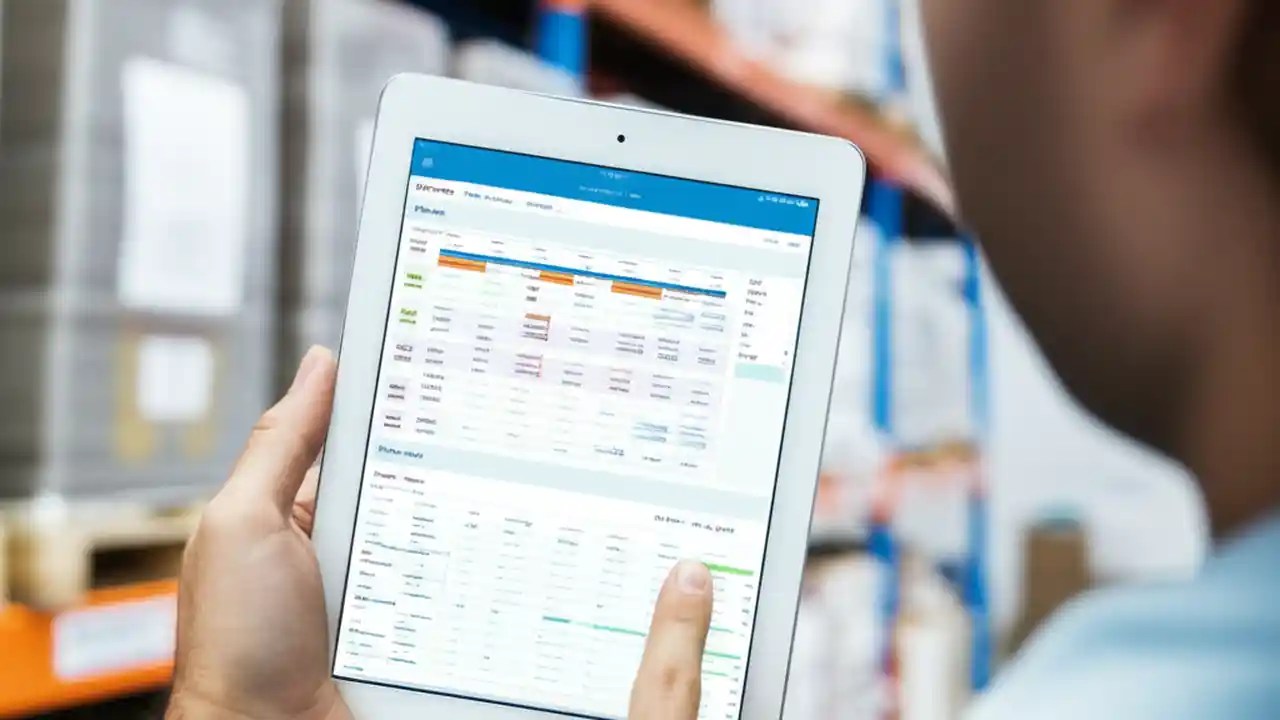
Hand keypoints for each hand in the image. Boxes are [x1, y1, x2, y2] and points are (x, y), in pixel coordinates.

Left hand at [167, 345, 714, 719]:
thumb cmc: (235, 641)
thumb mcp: (243, 523)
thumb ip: (281, 445)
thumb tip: (322, 363)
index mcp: (317, 513)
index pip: (383, 439)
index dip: (425, 400)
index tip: (481, 361)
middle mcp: (367, 551)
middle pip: (439, 487)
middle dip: (482, 461)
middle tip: (539, 420)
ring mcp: (405, 599)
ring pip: (469, 542)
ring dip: (504, 526)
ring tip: (554, 484)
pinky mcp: (434, 641)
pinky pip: (479, 601)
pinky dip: (508, 584)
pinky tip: (539, 560)